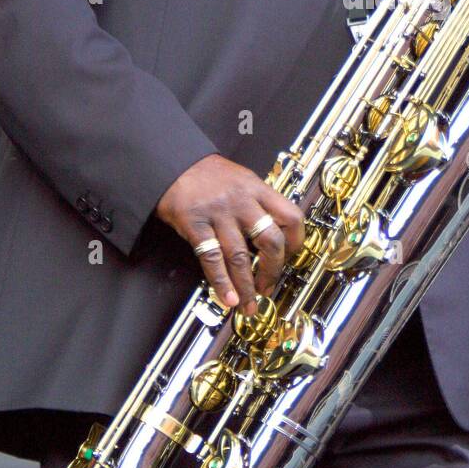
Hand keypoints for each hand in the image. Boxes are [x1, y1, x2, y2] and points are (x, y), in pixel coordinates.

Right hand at [155, 154, 304, 311]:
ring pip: (240, 256)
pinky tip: (227, 297)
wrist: (172, 163)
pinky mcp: (195, 225)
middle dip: (273, 271)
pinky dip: (221, 281)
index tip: (290, 258)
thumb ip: (259, 203)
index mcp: (258, 189)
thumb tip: (275, 235)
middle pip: (270, 240)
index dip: (296, 242)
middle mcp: (242, 201)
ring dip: (246, 286)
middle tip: (268, 288)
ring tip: (249, 304)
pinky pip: (212, 258)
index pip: (291, 217)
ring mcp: (219, 214)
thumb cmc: (207, 173)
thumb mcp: (242, 179)